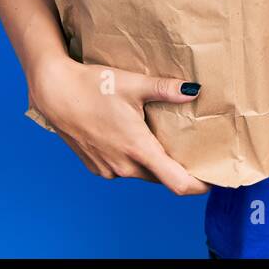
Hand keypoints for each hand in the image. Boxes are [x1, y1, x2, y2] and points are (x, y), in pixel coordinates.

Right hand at [27, 55, 211, 195]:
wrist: (54, 91)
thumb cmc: (93, 86)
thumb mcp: (133, 83)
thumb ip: (166, 89)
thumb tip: (194, 89)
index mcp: (137, 149)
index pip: (177, 182)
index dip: (199, 185)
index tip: (215, 179)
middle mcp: (123, 166)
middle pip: (162, 176)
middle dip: (179, 168)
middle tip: (194, 151)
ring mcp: (108, 169)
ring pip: (143, 173)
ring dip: (155, 162)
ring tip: (165, 140)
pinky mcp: (96, 166)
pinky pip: (125, 169)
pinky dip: (135, 159)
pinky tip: (136, 137)